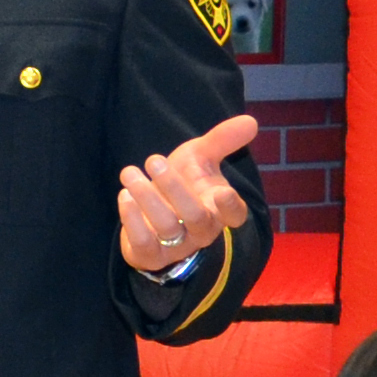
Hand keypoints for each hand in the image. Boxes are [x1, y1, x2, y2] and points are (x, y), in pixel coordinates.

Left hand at [119, 111, 259, 276]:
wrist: (153, 213)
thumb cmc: (184, 182)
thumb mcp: (201, 157)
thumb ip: (223, 140)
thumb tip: (251, 120)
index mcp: (219, 209)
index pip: (234, 214)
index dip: (230, 206)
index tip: (222, 192)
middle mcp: (202, 231)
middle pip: (195, 216)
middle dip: (174, 188)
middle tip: (154, 160)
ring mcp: (178, 247)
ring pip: (167, 227)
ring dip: (147, 198)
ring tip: (129, 173)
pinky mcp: (151, 256)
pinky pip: (144, 244)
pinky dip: (133, 220)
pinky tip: (125, 196)